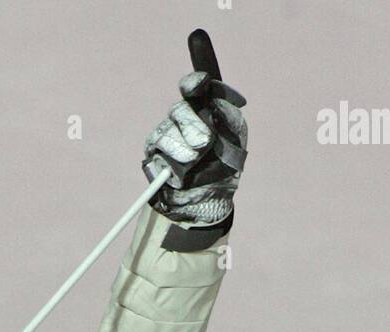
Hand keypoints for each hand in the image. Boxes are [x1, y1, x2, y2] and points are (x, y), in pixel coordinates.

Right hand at [143, 70, 247, 228]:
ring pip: (167, 130)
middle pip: (181, 107)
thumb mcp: (235, 142)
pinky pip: (157, 150)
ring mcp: (166, 134)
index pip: (198, 83)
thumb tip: (213, 98)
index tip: (198, 68)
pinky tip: (181, 173)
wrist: (207, 203)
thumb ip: (228, 117)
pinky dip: (172, 163)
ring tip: (195, 165)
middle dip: (195, 127)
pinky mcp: (153, 154)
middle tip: (206, 145)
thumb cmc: (224, 171)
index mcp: (206, 109)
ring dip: (186, 150)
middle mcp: (184, 117)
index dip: (198, 73)